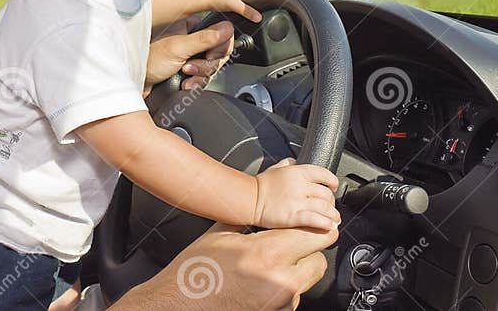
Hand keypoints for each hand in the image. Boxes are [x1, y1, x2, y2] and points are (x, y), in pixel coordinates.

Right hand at [114, 221, 337, 310]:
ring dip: (295, 268)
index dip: (316, 225)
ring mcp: (281, 304)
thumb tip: (268, 198)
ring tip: (266, 263)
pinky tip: (259, 280)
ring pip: (307, 280)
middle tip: (287, 241)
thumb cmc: (195, 272)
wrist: (179, 306)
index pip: (317, 235)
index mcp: (269, 254)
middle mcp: (281, 282)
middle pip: (318, 259)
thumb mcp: (222, 233)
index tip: (313, 221)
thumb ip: (254, 217)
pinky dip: (282, 286)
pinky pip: (292, 296)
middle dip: (307, 249)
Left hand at [145, 18, 233, 92]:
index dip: (219, 47)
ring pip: (211, 67)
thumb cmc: (146, 61)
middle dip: (207, 65)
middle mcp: (192, 38)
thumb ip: (205, 39)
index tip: (210, 55)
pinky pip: (203, 77)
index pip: (220, 32)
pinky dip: (196, 83)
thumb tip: (227, 27)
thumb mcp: (178, 49)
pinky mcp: (187, 69)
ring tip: (185, 76)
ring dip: (200, 75)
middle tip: (191, 67)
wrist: (134, 85)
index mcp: (190, 25)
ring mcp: (190, 54)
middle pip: (218, 52)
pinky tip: (185, 84)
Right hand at [253, 158, 340, 230]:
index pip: (324, 174)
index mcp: (298, 172)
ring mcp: (297, 201)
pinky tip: (328, 226)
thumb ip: (288, 163)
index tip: (333, 187)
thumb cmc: (261, 184)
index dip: (332, 182)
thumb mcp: (275, 168)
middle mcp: (300, 186)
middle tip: (331, 208)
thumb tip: (295, 161)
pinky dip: (325, 223)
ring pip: (325, 208)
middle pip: (327, 194)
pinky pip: (315, 219)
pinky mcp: (293, 216)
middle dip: (332, 203)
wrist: (248, 198)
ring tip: (334, 220)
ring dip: (333, 215)